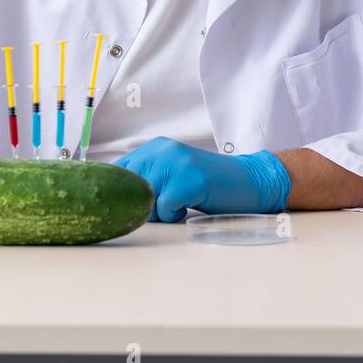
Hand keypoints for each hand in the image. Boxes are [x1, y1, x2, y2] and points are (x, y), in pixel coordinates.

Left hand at [114, 137, 291, 221]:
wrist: (249, 180)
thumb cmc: (208, 183)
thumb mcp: (172, 172)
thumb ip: (146, 179)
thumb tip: (114, 200)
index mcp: (155, 148)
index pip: (117, 171)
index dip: (119, 193)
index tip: (127, 206)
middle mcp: (162, 151)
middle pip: (129, 189)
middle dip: (141, 206)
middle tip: (164, 207)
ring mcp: (177, 163)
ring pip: (145, 200)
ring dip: (158, 213)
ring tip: (178, 205)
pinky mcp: (190, 179)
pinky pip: (165, 207)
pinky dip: (173, 215)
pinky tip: (187, 208)